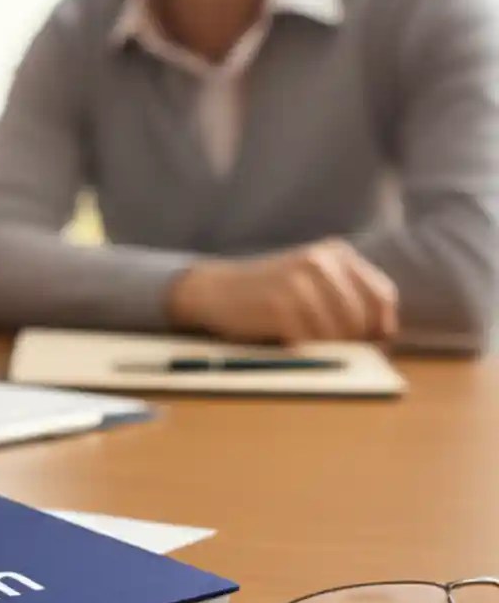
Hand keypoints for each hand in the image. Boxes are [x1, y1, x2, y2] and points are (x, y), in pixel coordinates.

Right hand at [169, 239, 399, 344]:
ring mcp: (298, 282)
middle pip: (362, 318)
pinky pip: (309, 340)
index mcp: (336, 252)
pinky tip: (289, 340)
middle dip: (354, 340)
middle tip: (336, 349)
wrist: (217, 290)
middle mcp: (320, 261)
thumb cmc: (271, 292)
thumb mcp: (314, 280)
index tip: (373, 342)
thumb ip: (349, 296)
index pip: (382, 295)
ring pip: (337, 332)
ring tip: (308, 343)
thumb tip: (386, 333)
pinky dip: (303, 349)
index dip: (382, 325)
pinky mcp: (279, 305)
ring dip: (327, 348)